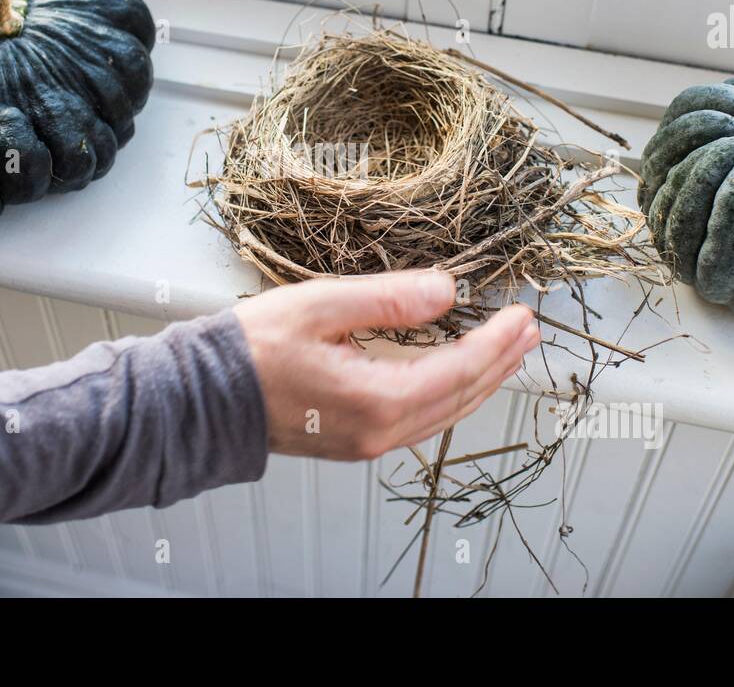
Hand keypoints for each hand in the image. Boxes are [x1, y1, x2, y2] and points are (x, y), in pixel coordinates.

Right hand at [235, 270, 539, 460]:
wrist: (204, 397)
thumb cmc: (252, 350)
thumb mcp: (321, 306)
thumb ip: (387, 299)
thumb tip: (445, 291)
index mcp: (377, 399)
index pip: (459, 369)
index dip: (496, 342)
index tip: (521, 315)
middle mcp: (380, 431)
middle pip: (461, 398)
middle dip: (501, 363)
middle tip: (528, 331)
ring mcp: (368, 441)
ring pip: (444, 414)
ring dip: (480, 381)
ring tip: (507, 352)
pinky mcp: (356, 440)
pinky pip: (421, 420)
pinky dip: (450, 395)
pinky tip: (456, 376)